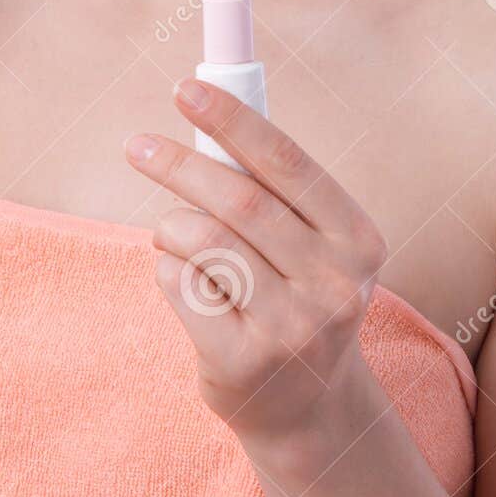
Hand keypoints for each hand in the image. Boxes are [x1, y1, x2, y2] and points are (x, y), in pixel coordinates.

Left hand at [124, 77, 388, 455]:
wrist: (309, 407)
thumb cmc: (295, 295)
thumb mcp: (310, 243)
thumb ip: (270, 188)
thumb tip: (205, 106)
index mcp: (358, 239)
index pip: (287, 163)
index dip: (232, 120)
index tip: (186, 89)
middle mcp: (335, 285)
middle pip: (238, 201)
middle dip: (179, 164)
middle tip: (137, 145)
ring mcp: (292, 329)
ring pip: (202, 241)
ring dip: (170, 227)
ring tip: (172, 235)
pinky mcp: (243, 361)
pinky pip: (180, 285)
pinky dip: (168, 269)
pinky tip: (186, 281)